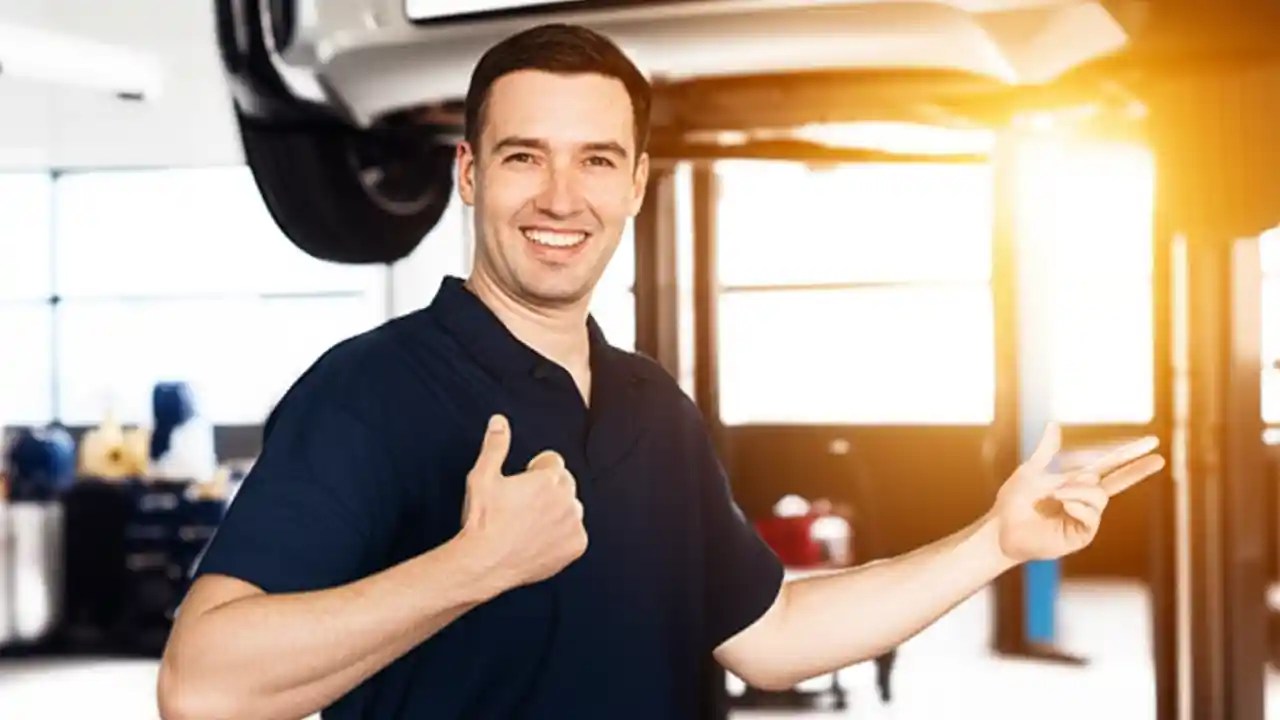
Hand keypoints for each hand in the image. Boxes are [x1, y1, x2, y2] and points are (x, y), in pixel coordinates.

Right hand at [459, 414, 587, 592]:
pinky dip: (563, 536)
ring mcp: (573, 524)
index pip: (553, 462)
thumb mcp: (482, 477)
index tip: (523, 484)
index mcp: (548, 479)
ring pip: (572, 508)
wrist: (484, 563)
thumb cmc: (481, 520)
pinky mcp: (576, 546)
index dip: (535, 470)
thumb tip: (499, 420)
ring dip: (558, 511)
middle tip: (524, 505)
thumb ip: (495, 446)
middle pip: (565, 484)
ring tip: (531, 524)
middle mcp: (567, 499)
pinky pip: (576, 533)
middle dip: (549, 489)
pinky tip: (540, 541)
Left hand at [990, 423, 1165, 564]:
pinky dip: (1076, 505)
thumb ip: (1046, 451)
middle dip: (1138, 470)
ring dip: (1078, 490)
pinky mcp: (1081, 536)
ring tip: (1056, 493)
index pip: (1109, 465)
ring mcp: (1085, 518)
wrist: (1001, 527)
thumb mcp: (1030, 471)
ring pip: (1099, 496)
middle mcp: (1085, 500)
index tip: (1152, 441)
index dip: (1130, 454)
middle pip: (1119, 482)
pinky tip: (1061, 503)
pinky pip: (1091, 516)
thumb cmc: (1013, 502)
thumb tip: (1053, 424)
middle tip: (1159, 459)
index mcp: (1076, 482)